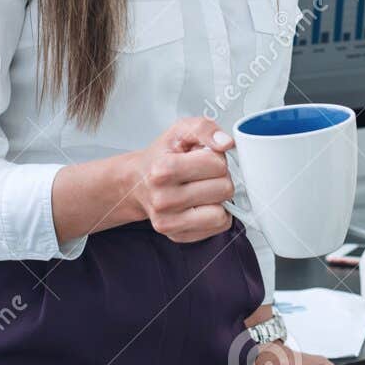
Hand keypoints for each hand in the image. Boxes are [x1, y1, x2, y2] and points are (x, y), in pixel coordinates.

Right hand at [129, 117, 235, 243]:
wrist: (138, 182)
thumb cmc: (162, 157)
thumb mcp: (180, 131)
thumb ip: (205, 128)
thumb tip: (226, 143)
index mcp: (162, 170)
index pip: (217, 164)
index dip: (216, 158)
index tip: (203, 158)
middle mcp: (162, 199)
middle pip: (224, 189)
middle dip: (220, 179)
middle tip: (203, 175)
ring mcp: (168, 221)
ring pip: (222, 213)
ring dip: (219, 199)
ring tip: (202, 190)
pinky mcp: (177, 236)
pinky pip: (218, 227)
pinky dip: (215, 215)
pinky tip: (200, 205)